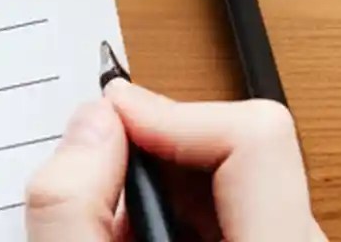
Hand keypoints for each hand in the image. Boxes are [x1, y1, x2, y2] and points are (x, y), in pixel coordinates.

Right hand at [25, 80, 327, 241]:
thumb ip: (70, 203)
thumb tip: (91, 124)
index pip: (254, 136)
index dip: (170, 111)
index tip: (112, 114)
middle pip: (239, 142)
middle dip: (156, 148)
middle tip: (99, 183)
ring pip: (234, 171)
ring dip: (163, 180)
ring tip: (116, 226)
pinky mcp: (270, 240)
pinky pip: (234, 198)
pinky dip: (177, 206)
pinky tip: (140, 237)